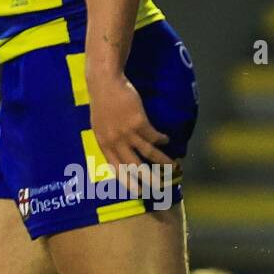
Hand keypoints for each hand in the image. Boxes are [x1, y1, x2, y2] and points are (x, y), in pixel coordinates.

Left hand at [86, 72, 175, 199]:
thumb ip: (109, 140)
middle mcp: (115, 142)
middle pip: (135, 167)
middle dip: (149, 179)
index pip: (117, 170)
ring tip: (173, 167)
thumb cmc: (103, 102)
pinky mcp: (139, 123)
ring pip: (149, 154)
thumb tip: (120, 152)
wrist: (105, 82)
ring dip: (163, 162)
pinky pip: (155, 137)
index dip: (129, 182)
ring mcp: (127, 133)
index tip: (140, 192)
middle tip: (160, 187)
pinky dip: (162, 140)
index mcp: (104, 144)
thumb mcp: (100, 125)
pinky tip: (167, 140)